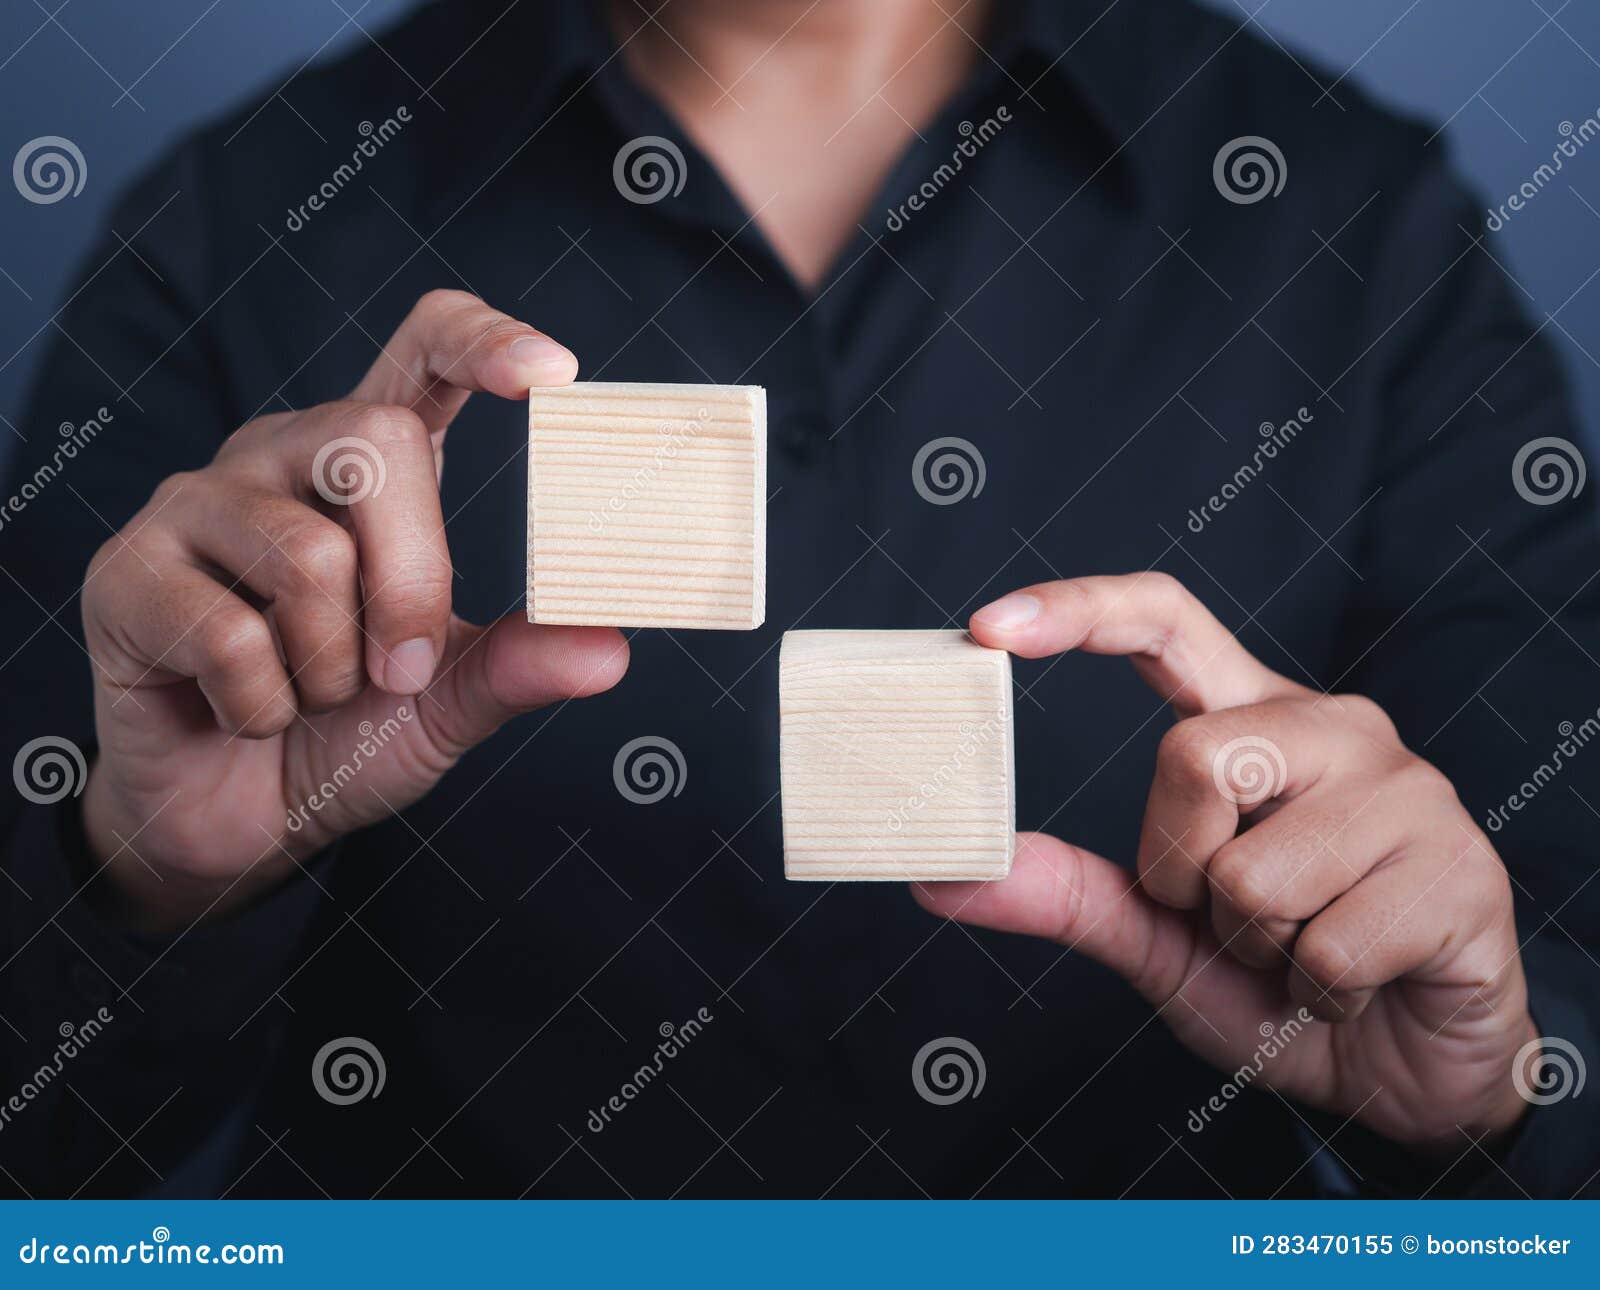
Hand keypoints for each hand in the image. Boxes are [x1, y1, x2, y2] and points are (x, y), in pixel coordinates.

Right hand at [81, 290, 627, 931]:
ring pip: (308, 553)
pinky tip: (243, 712)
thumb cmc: (346, 732)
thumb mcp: (448, 700)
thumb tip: (608, 650)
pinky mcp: (127, 573)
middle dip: (413, 583)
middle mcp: (283, 457)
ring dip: (330, 668)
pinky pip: (227, 632)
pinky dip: (262, 706)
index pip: (423, 350)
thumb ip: (518, 664)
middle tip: (398, 673)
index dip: (484, 342)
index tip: (552, 374)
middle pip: (377, 441)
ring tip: (307, 695)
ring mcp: (196, 505)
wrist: (240, 819)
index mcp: (371, 465)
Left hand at [915, 573, 1536, 1148]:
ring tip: (1306, 953)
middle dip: (1183, 871)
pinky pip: (1329, 945)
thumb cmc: (1278, 983)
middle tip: (1234, 918)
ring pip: (1254, 870)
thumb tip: (941, 879)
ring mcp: (1409, 790)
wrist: (1406, 1072)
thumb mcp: (1158, 936)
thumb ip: (1066, 894)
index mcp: (1256, 722)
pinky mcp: (1462, 869)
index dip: (1079, 609)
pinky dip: (1319, 994)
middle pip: (1193, 756)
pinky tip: (1361, 985)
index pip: (1167, 623)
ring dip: (1256, 947)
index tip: (988, 628)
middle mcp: (1335, 730)